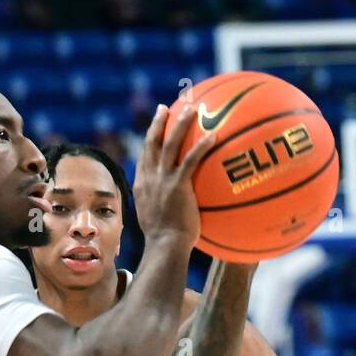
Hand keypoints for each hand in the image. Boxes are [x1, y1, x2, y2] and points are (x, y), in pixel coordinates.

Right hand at [133, 103, 215, 247]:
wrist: (165, 247)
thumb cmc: (165, 243)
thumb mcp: (157, 223)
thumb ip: (163, 209)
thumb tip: (176, 209)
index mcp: (142, 186)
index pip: (144, 157)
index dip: (149, 139)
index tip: (155, 126)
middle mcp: (149, 179)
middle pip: (152, 143)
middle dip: (158, 123)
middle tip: (165, 108)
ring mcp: (162, 181)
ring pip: (170, 144)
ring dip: (180, 124)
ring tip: (192, 109)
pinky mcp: (177, 186)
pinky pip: (190, 160)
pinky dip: (201, 146)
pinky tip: (213, 136)